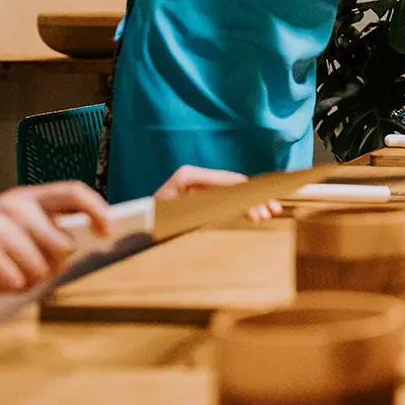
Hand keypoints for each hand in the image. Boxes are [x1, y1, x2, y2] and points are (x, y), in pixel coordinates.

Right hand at [0, 182, 109, 295]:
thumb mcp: (7, 227)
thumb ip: (43, 231)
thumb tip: (87, 243)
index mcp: (24, 197)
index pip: (74, 192)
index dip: (97, 210)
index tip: (107, 230)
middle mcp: (13, 206)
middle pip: (64, 244)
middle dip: (51, 267)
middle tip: (23, 271)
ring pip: (41, 268)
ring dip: (24, 281)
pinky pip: (16, 281)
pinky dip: (4, 289)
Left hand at [155, 165, 281, 222]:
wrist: (133, 228)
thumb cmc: (150, 222)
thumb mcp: (177, 215)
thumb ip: (204, 208)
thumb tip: (233, 204)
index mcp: (189, 175)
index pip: (227, 181)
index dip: (247, 194)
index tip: (261, 205)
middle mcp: (195, 176)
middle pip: (232, 185)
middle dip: (253, 199)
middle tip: (271, 211)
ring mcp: (197, 185)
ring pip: (231, 191)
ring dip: (250, 202)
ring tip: (268, 212)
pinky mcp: (198, 195)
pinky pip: (224, 198)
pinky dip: (240, 205)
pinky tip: (254, 211)